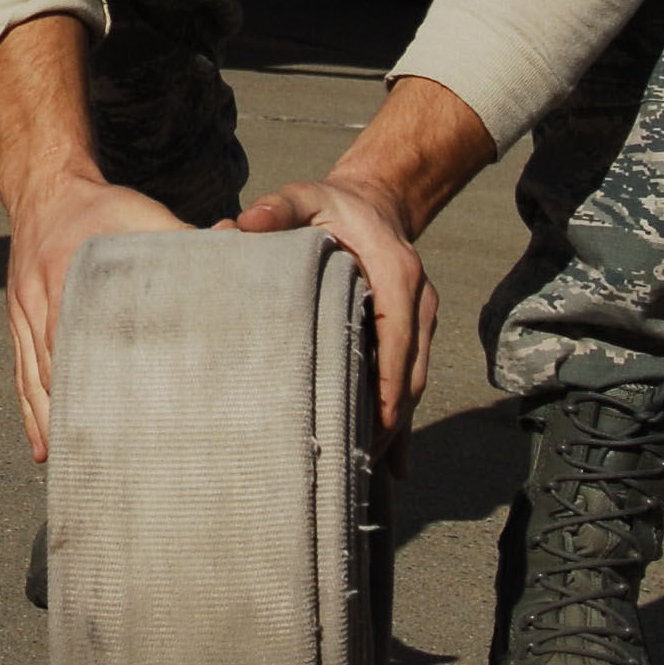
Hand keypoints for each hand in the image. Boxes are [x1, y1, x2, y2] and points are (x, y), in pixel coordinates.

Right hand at [5, 166, 186, 465]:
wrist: (46, 188)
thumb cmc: (102, 206)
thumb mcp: (141, 214)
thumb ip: (181, 239)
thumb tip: (232, 252)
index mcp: (69, 277)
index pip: (80, 339)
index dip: (95, 384)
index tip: (118, 424)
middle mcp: (40, 303)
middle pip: (56, 371)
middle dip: (76, 417)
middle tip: (104, 462)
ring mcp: (24, 315)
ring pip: (35, 381)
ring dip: (53, 426)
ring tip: (73, 471)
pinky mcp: (18, 322)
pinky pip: (20, 375)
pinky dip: (31, 415)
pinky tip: (44, 449)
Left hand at [238, 168, 437, 465]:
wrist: (373, 203)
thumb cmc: (333, 206)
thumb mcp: (305, 197)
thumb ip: (278, 209)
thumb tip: (244, 223)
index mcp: (396, 274)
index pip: (399, 336)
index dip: (389, 380)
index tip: (380, 421)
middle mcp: (418, 301)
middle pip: (411, 371)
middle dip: (393, 418)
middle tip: (361, 460)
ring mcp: (420, 320)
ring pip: (413, 382)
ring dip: (397, 426)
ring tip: (366, 467)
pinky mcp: (413, 334)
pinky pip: (410, 381)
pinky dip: (403, 422)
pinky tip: (395, 467)